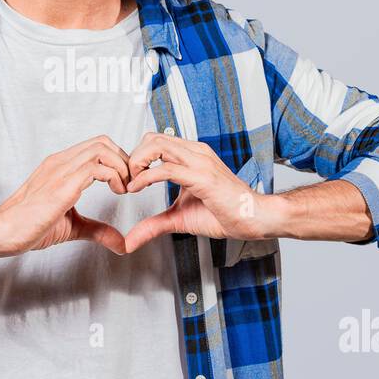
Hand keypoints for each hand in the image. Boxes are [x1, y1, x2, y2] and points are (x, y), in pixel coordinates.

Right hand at [0, 135, 130, 256]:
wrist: (4, 232)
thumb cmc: (29, 226)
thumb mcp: (72, 226)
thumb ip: (97, 230)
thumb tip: (120, 243)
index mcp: (60, 166)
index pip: (96, 146)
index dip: (117, 160)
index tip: (125, 182)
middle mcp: (60, 162)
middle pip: (103, 141)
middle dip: (124, 160)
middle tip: (129, 184)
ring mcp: (60, 170)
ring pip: (102, 149)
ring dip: (121, 167)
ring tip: (124, 189)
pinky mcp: (63, 184)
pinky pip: (97, 168)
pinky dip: (115, 177)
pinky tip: (116, 193)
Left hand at [123, 132, 280, 252]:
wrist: (252, 219)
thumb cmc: (224, 213)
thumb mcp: (179, 218)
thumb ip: (154, 225)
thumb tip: (131, 241)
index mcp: (191, 155)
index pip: (155, 141)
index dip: (136, 157)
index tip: (128, 178)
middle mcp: (194, 153)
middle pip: (151, 137)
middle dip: (132, 157)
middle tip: (125, 179)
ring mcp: (199, 162)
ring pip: (156, 145)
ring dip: (136, 162)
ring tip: (130, 183)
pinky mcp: (202, 177)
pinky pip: (166, 169)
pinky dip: (145, 177)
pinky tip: (138, 188)